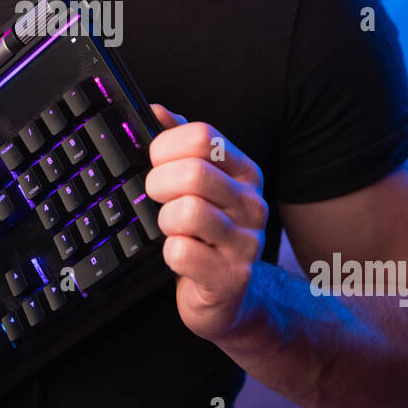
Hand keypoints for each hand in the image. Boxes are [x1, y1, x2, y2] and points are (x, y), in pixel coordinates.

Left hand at [145, 104, 268, 342]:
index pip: (203, 136)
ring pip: (187, 213)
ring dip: (165, 222)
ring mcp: (246, 242)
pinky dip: (170, 255)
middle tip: (157, 199)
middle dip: (159, 184)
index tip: (157, 164)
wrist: (231, 297)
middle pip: (193, 172)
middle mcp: (251, 203)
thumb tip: (156, 111)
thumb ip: (180, 146)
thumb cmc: (207, 235)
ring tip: (172, 230)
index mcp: (243, 172)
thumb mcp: (198, 186)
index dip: (165, 147)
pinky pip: (182, 254)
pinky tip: (179, 257)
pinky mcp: (232, 278)